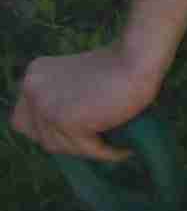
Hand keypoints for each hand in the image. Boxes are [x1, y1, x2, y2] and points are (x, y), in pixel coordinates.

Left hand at [10, 43, 162, 161]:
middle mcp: (32, 88)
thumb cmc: (121, 63)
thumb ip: (63, 97)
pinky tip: (123, 151)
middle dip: (65, 142)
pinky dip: (105, 152)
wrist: (139, 58)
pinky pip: (86, 148)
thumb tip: (63, 131)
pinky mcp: (66, 120)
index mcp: (35, 75)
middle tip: (93, 142)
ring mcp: (46, 105)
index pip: (24, 118)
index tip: (71, 133)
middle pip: (39, 135)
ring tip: (114, 146)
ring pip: (61, 145)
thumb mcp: (79, 78)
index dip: (46, 130)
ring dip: (87, 149)